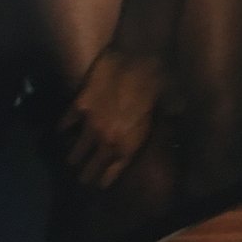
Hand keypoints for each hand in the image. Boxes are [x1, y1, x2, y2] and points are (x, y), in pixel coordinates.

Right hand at [59, 46, 167, 188]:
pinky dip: (64, 128)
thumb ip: (170, 116)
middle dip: (85, 174)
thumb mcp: (171, 103)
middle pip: (89, 169)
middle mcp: (108, 140)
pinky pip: (65, 125)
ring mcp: (91, 126)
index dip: (104, 180)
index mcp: (131, 144)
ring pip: (74, 152)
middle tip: (82, 176)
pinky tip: (63, 129)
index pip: (111, 174)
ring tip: (71, 158)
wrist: (139, 58)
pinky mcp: (78, 107)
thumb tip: (178, 114)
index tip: (98, 184)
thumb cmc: (159, 80)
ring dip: (73, 155)